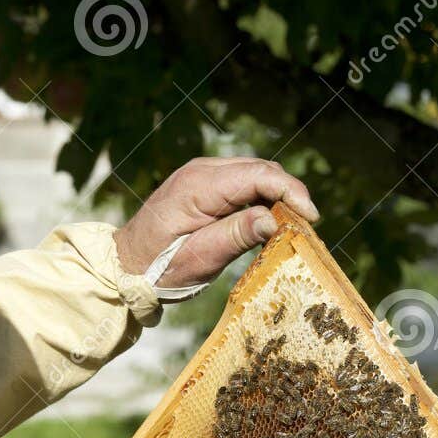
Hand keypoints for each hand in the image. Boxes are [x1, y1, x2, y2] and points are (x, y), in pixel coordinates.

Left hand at [114, 157, 317, 288]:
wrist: (126, 264)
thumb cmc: (159, 267)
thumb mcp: (200, 258)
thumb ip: (236, 236)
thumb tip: (274, 219)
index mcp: (198, 186)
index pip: (258, 175)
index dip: (290, 192)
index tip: (311, 217)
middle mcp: (201, 170)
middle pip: (261, 169)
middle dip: (289, 193)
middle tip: (306, 226)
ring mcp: (202, 174)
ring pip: (255, 173)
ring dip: (277, 195)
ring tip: (292, 225)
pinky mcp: (205, 183)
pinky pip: (243, 182)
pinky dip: (262, 197)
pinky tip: (270, 221)